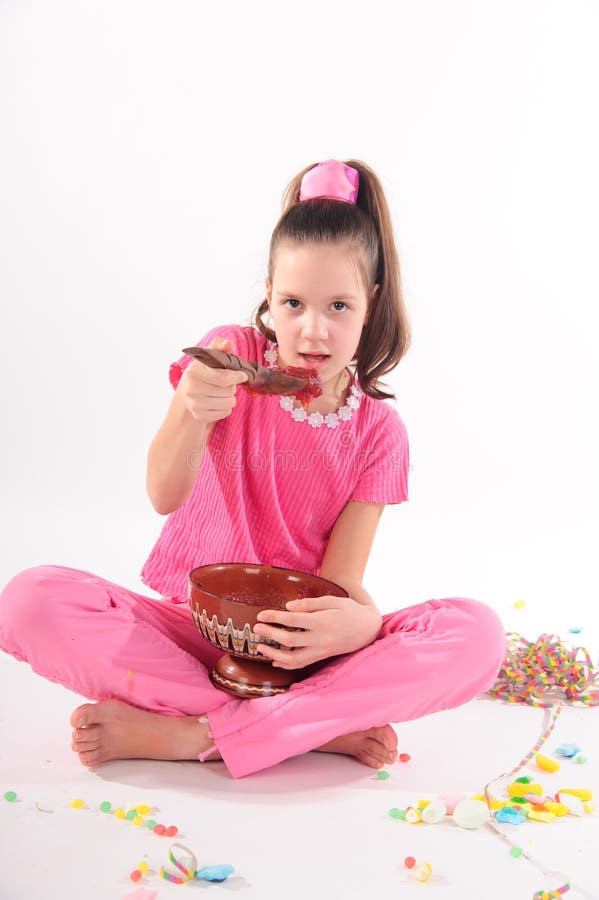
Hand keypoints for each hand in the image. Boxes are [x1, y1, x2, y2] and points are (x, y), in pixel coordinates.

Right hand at [179, 337, 247, 423]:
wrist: (186, 395)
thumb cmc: (201, 374)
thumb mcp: (207, 358)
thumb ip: (218, 347)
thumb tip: (229, 343)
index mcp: (194, 372)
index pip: (224, 378)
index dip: (237, 376)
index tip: (243, 375)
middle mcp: (192, 390)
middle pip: (229, 391)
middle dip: (231, 387)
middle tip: (223, 384)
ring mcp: (195, 405)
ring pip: (229, 403)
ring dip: (229, 398)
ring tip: (220, 392)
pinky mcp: (200, 416)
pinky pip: (225, 412)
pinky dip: (224, 407)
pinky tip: (216, 402)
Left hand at [253, 595, 381, 669]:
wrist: (367, 628)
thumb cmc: (349, 610)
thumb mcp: (332, 600)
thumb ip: (309, 604)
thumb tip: (288, 607)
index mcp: (323, 621)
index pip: (293, 620)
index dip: (274, 617)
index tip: (261, 615)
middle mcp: (321, 639)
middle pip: (290, 640)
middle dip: (270, 634)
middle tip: (256, 628)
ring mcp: (322, 651)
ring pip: (294, 659)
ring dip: (274, 654)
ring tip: (260, 648)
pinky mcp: (322, 657)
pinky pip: (302, 664)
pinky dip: (286, 664)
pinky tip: (275, 660)